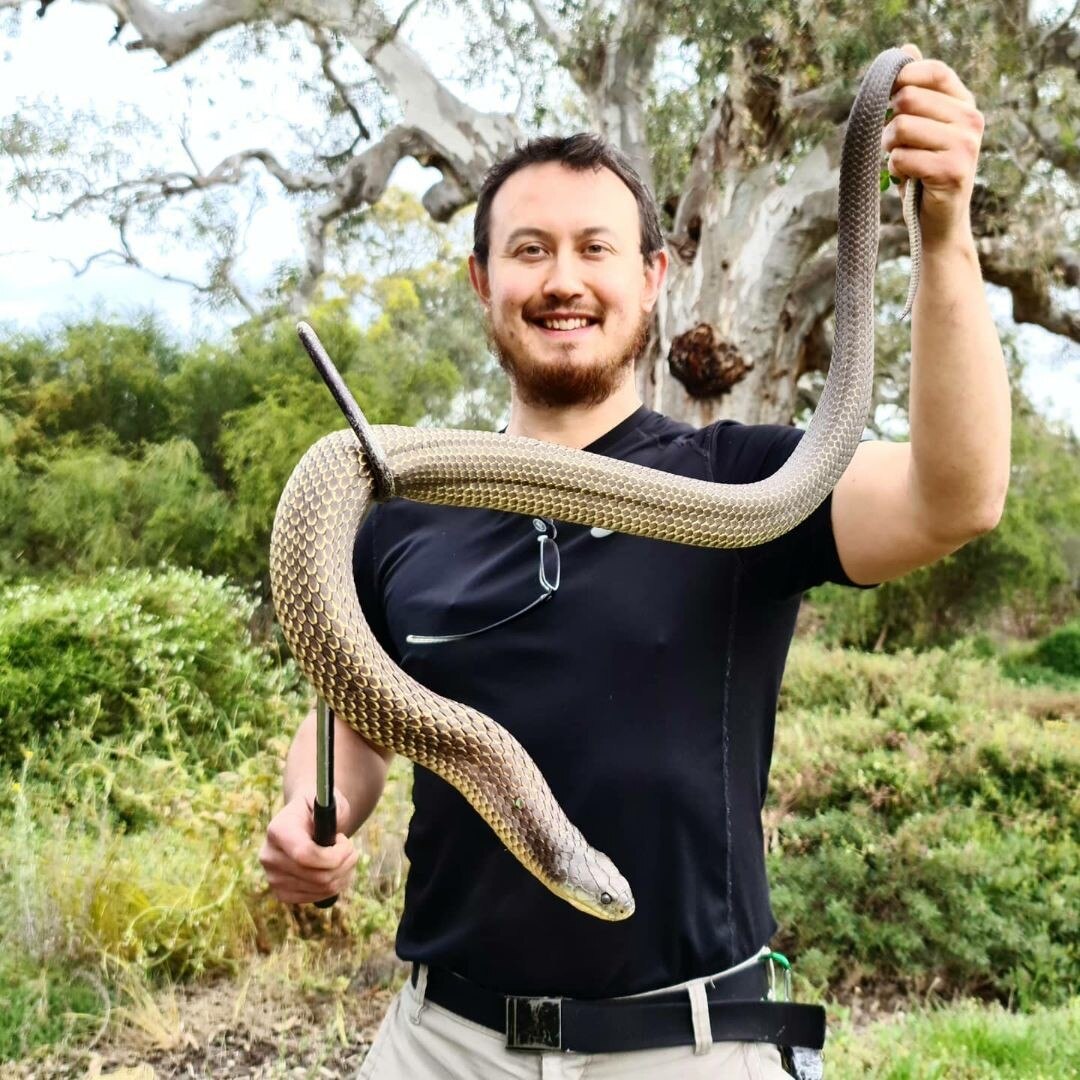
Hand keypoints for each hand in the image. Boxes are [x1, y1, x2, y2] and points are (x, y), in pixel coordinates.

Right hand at [259, 788, 358, 904]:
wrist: (304, 820)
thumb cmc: (318, 809)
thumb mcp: (326, 800)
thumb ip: (331, 812)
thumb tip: (334, 830)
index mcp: (277, 830)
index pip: (304, 855)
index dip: (333, 855)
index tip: (346, 842)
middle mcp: (269, 856)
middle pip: (316, 876)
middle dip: (344, 863)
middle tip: (350, 849)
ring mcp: (273, 878)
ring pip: (321, 888)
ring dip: (343, 874)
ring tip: (344, 857)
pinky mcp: (281, 893)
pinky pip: (316, 898)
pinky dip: (334, 886)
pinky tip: (335, 870)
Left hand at [882, 43, 984, 248]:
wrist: (938, 223)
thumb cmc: (923, 174)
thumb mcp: (919, 129)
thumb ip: (915, 92)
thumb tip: (906, 48)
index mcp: (965, 105)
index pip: (935, 71)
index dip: (905, 77)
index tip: (887, 95)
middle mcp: (971, 120)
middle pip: (909, 99)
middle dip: (889, 124)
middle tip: (895, 145)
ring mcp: (966, 145)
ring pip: (902, 128)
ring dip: (889, 149)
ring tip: (902, 163)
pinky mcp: (953, 170)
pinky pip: (902, 158)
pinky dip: (895, 170)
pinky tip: (908, 180)